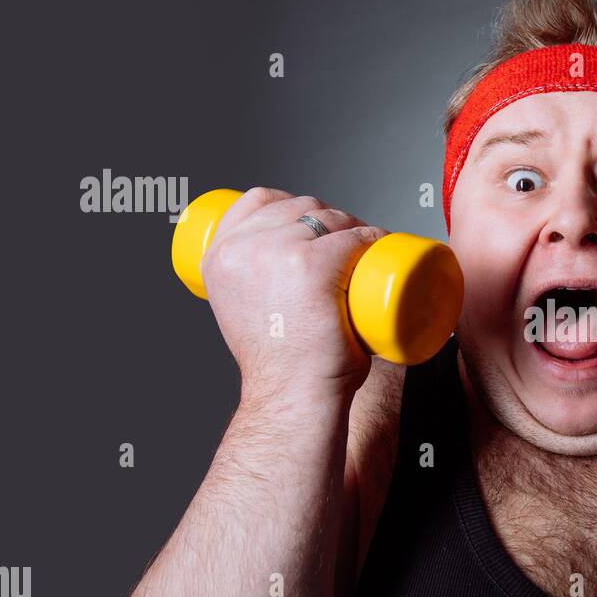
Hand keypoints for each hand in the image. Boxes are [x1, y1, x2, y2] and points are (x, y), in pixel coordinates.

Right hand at [200, 187, 389, 402]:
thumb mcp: (244, 311)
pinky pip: (353, 237)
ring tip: (364, 250)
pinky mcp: (313, 265)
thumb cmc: (277, 365)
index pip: (257, 200)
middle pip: (299, 207)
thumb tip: (277, 274)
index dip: (292, 203)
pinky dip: (372, 237)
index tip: (313, 223)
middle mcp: (242, 249)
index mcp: (218, 257)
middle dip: (330, 218)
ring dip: (353, 226)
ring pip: (329, 218)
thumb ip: (252, 286)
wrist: (291, 396)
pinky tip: (378, 244)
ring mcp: (278, 253)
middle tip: (348, 246)